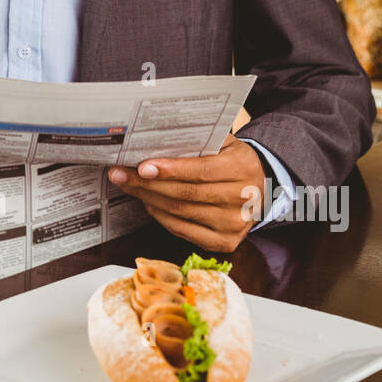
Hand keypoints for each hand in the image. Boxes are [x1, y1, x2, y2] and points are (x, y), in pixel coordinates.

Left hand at [107, 132, 265, 253]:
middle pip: (186, 194)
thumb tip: (156, 139)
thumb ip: (198, 140)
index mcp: (243, 169)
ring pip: (180, 213)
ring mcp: (234, 225)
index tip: (142, 166)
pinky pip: (182, 230)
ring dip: (148, 199)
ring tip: (129, 185)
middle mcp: (242, 200)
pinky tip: (147, 201)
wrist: (259, 187)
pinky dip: (160, 216)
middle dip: (148, 184)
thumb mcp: (223, 143)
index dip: (170, 170)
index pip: (202, 171)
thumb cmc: (232, 160)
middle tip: (121, 174)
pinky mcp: (224, 242)